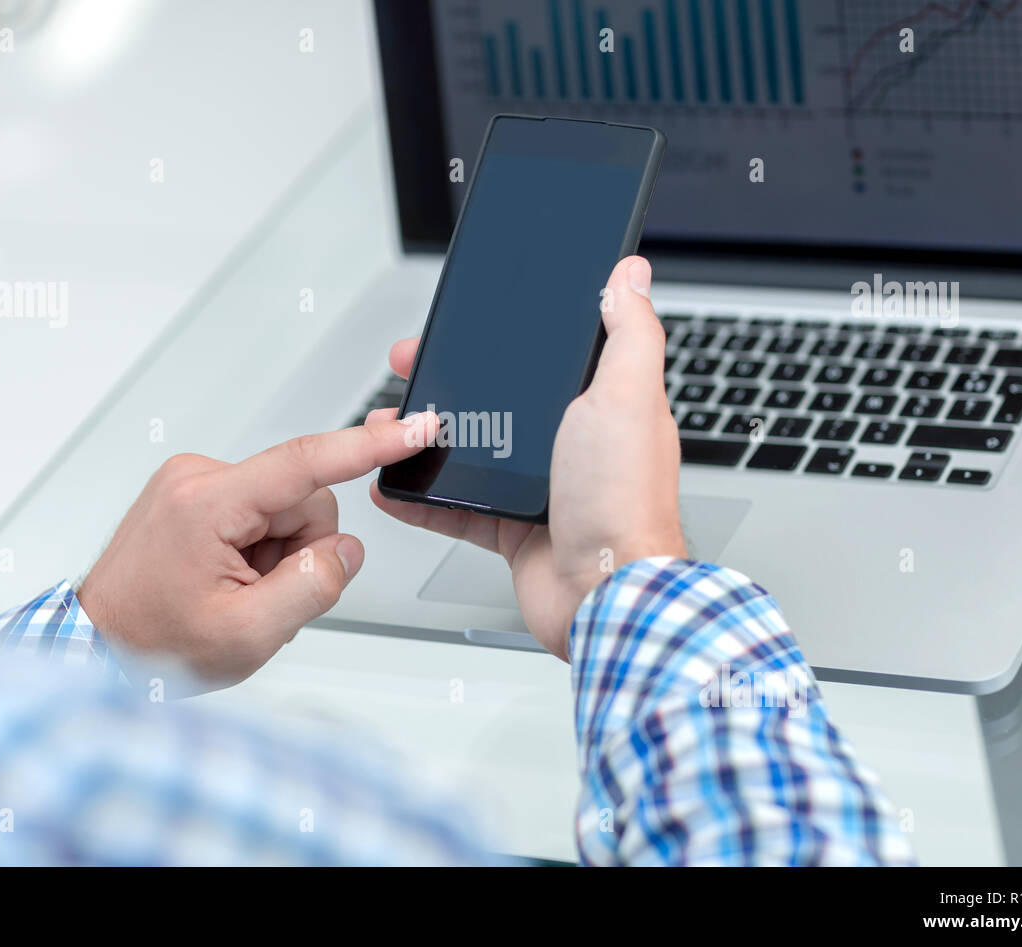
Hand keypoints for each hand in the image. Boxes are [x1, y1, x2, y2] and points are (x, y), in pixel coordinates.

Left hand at [78, 416, 434, 689]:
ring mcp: (192, 483)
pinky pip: (261, 512)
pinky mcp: (194, 493)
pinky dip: (260, 549)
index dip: (368, 445)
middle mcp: (196, 479)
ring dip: (278, 555)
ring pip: (286, 508)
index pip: (304, 463)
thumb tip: (346, 551)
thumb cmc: (153, 642)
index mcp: (206, 505)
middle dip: (300, 552)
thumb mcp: (247, 636)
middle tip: (260, 596)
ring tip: (237, 591)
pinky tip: (229, 578)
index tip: (412, 428)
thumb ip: (311, 588)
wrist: (98, 647)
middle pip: (304, 499)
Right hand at [371, 256, 685, 659]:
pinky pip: (456, 507)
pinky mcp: (514, 528)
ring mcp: (542, 487)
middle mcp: (572, 444)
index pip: (547, 355)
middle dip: (448, 382)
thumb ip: (631, 332)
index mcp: (602, 405)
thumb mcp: (628, 396)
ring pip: (471, 450)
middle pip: (499, 398)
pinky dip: (420, 497)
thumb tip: (633, 274)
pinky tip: (391, 484)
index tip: (469, 321)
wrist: (604, 596)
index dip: (507, 335)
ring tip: (388, 426)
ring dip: (425, 437)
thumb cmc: (625, 501)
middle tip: (410, 367)